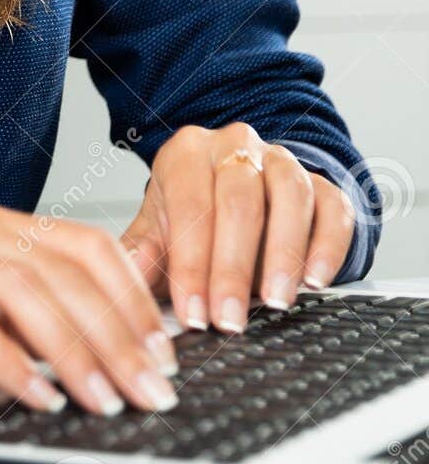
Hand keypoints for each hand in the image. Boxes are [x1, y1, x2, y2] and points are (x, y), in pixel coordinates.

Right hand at [0, 201, 180, 414]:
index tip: (165, 352)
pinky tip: (37, 396)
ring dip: (75, 350)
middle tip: (151, 388)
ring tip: (106, 398)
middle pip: (61, 268)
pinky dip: (10, 362)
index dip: (133, 296)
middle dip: (118, 333)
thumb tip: (116, 345)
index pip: (81, 243)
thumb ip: (29, 319)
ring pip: (22, 288)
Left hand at [117, 122, 357, 334]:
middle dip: (233, 267)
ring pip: (290, 195)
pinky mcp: (323, 182)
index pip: (189, 205)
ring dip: (285, 253)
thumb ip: (142, 252)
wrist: (232, 192)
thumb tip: (130, 275)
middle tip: (230, 317)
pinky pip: (334, 206)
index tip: (193, 312)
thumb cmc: (190, 215)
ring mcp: (282, 160)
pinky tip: (316, 280)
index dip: (191, 263)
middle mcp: (235, 147)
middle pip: (239, 200)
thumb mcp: (157, 228)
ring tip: (276, 300)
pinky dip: (328, 244)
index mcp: (186, 152)